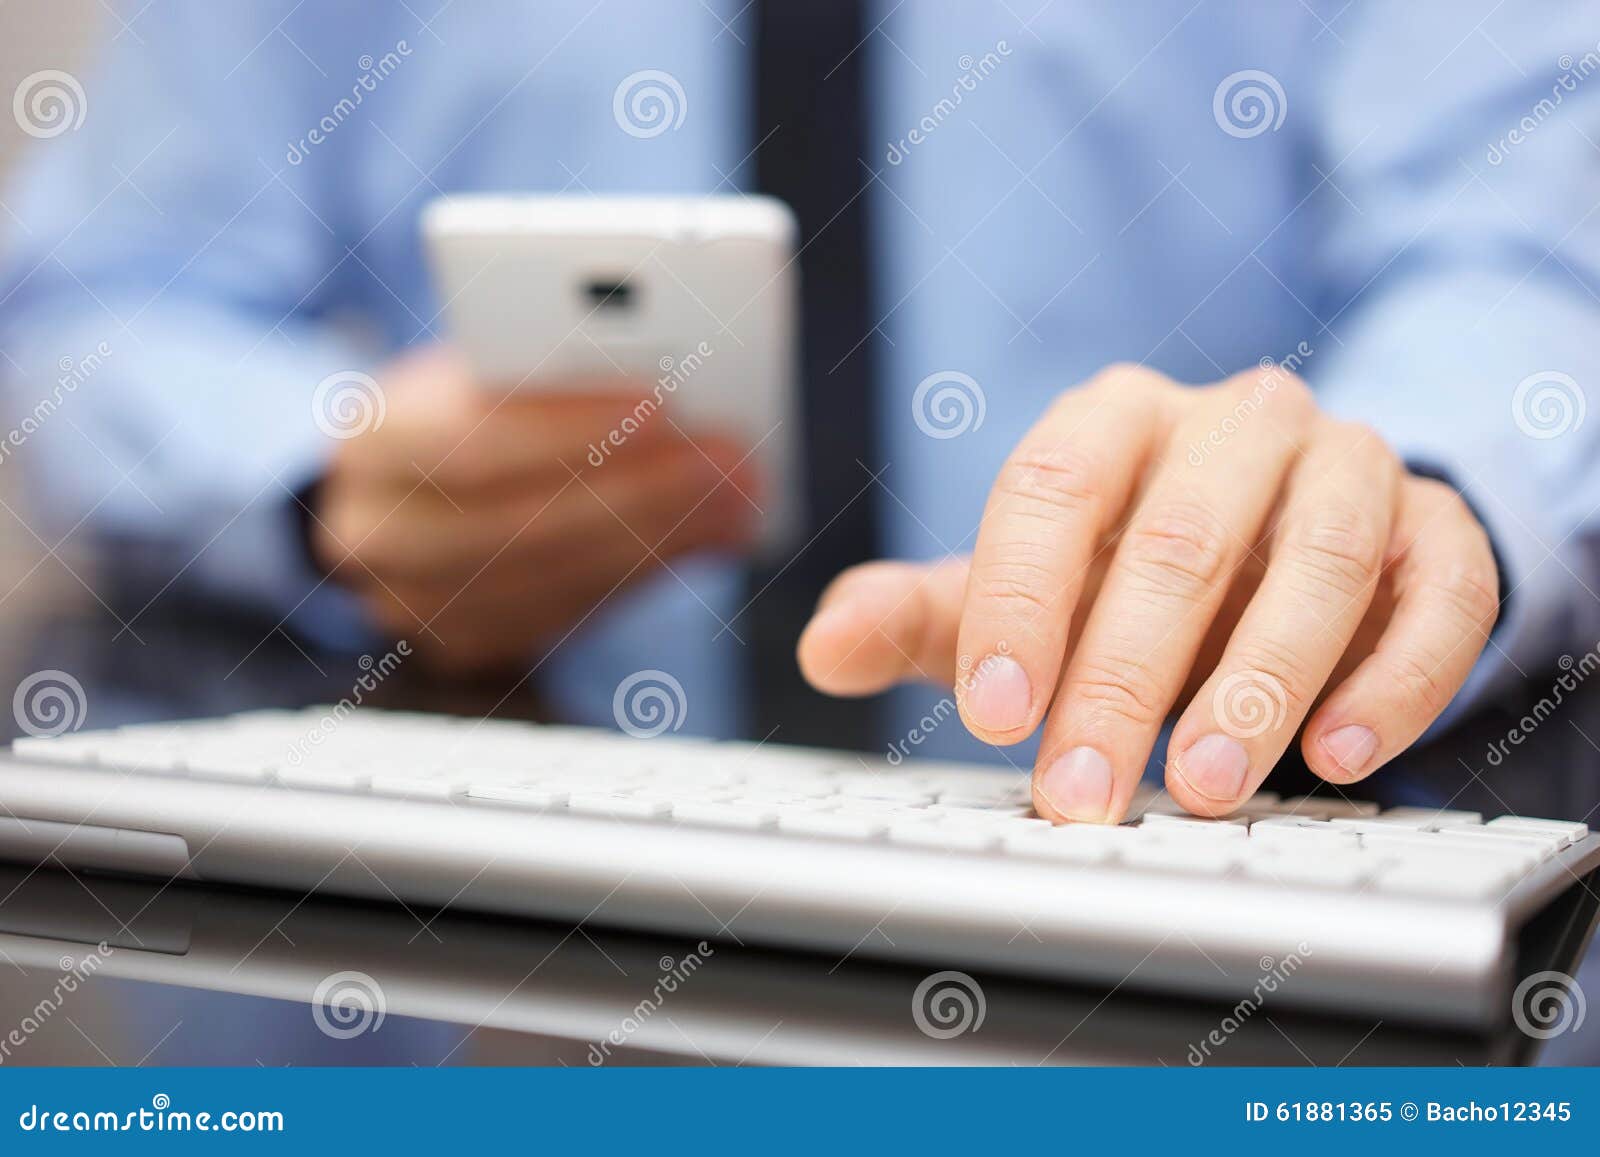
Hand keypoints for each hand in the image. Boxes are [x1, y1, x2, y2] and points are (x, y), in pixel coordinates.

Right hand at [310, 345, 757, 673]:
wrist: (393, 496)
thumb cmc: (460, 410)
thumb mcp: (481, 372)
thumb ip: (550, 381)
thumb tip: (682, 394)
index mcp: (371, 439)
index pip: (470, 436)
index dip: (569, 424)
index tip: (662, 400)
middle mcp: (374, 533)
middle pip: (522, 523)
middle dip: (641, 491)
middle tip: (732, 462)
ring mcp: (413, 604)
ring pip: (553, 579)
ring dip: (659, 537)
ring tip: (736, 500)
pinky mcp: (462, 646)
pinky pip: (567, 613)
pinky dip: (641, 572)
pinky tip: (700, 537)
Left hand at [797, 363, 1499, 821]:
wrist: (1279, 543)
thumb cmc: (1123, 573)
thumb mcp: (1019, 591)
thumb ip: (923, 617)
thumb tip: (825, 648)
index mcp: (1114, 419)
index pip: (1054, 488)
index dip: (1019, 601)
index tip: (993, 713)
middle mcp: (1233, 422)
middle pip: (1179, 538)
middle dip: (1124, 677)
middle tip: (1081, 791)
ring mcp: (1345, 465)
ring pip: (1316, 557)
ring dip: (1257, 681)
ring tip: (1202, 784)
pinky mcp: (1434, 529)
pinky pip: (1438, 590)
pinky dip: (1396, 674)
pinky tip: (1341, 754)